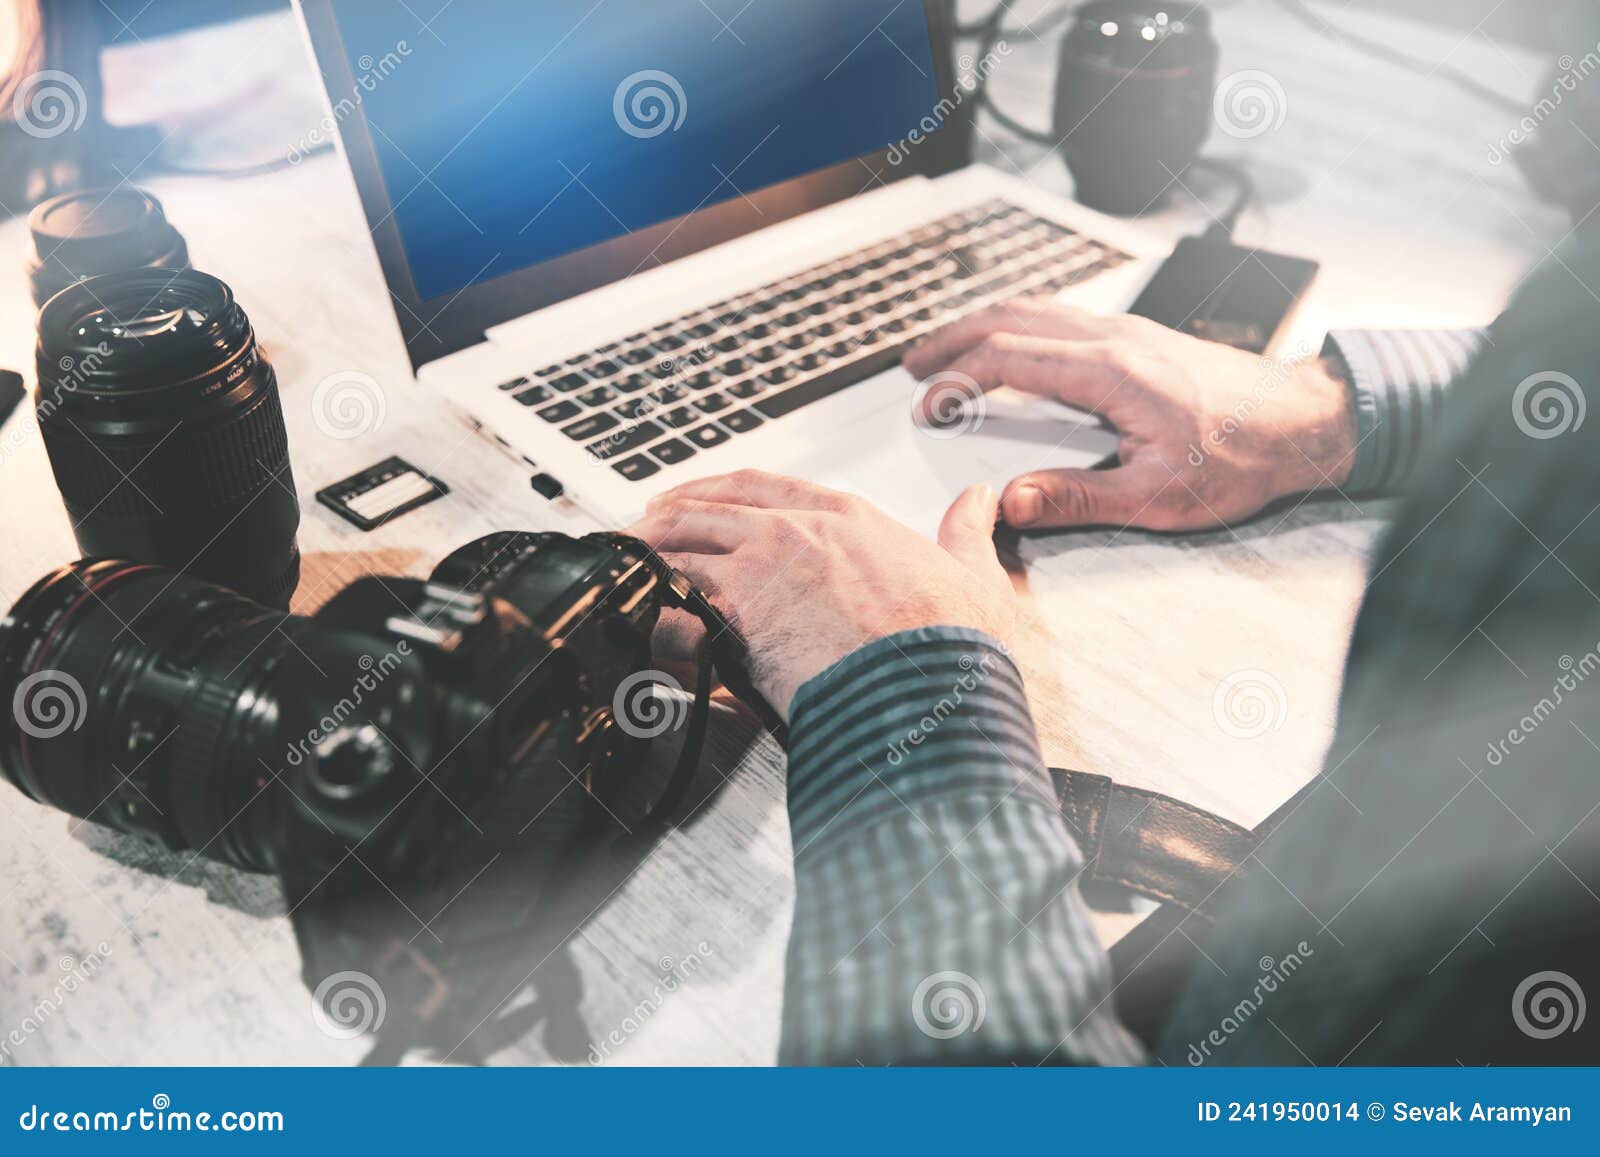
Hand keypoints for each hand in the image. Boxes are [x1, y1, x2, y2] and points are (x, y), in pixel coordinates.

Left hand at [629, 471, 1020, 719]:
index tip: (703, 494)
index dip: (727, 487)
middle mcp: (801, 529)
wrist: (927, 685)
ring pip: (687, 538)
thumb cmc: (947, 643)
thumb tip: (982, 504)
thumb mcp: (972, 574)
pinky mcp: (740, 608)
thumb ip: (967, 534)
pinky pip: (678, 591)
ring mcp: (765, 563)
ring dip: (654, 547)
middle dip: (676, 508)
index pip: (770, 485)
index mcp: (850, 517)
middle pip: (716, 502)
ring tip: (630, 559)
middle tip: (651, 520)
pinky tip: (639, 605)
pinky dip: (654, 596)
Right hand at [902, 297, 1358, 531]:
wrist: (1305, 422)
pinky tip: (1013, 344)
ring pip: (1035, 309)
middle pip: (1011, 318)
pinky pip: (1061, 315)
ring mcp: (1128, 331)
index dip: (956, 381)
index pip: (1007, 359)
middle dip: (952, 339)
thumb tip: (1009, 500)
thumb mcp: (1158, 496)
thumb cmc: (1243, 457)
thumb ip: (1078, 498)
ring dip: (982, 325)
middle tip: (913, 366)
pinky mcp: (1140, 337)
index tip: (926, 407)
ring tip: (948, 351)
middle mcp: (1114, 339)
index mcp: (1110, 372)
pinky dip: (1018, 324)